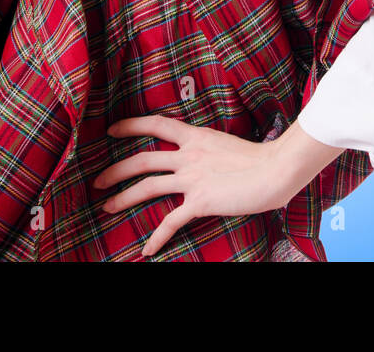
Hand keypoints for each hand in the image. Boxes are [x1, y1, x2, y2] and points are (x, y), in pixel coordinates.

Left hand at [93, 114, 300, 257]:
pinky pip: (171, 221)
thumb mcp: (226, 144)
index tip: (111, 130)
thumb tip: (202, 155)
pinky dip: (157, 237)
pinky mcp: (200, 201)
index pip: (156, 124)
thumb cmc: (260, 159)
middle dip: (115, 171)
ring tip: (105, 207)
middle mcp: (189, 155)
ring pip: (147, 186)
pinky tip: (147, 249)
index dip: (131, 125)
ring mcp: (193, 178)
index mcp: (196, 136)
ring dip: (122, 198)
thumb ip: (209, 149)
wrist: (276, 170)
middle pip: (141, 160)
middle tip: (97, 180)